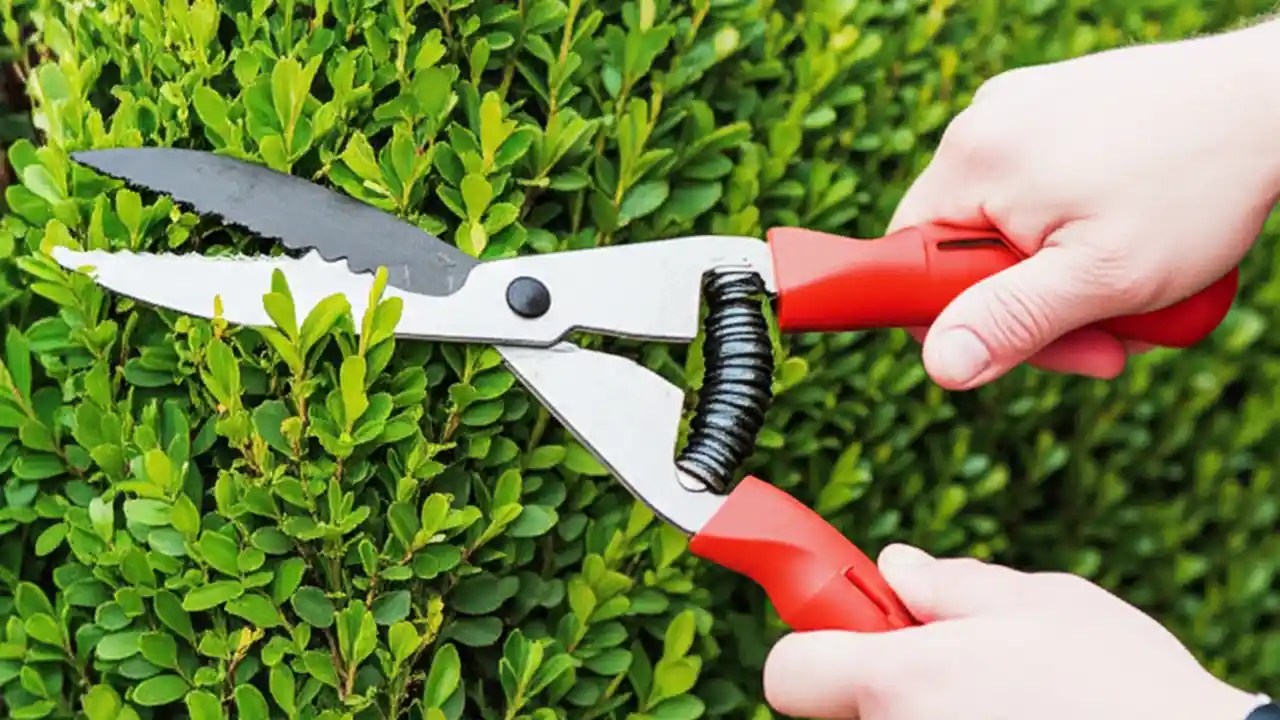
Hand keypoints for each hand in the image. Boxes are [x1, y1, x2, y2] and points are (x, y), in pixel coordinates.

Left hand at [762, 545, 1258, 719]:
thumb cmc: (1124, 686)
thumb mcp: (1041, 602)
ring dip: (918, 708)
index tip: (838, 620)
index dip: (810, 641)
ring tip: (998, 698)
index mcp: (902, 680)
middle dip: (873, 675)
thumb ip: (950, 585)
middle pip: (838, 705)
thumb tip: (895, 567)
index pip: (788, 671)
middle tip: (942, 660)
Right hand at [891, 19, 1279, 389]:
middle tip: (1107, 339)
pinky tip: (1129, 238)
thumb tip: (939, 365)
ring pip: (1008, 226)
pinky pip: (1038, 191)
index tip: (1011, 343)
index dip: (948, 315)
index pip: (910, 256)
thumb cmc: (1197, 184)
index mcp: (973, 159)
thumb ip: (1014, 322)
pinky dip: (1076, 229)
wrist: (1275, 100)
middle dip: (1032, 307)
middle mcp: (984, 124)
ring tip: (1136, 285)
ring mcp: (1021, 111)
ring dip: (1062, 275)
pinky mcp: (1057, 108)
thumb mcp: (1104, 277)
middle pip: (965, 248)